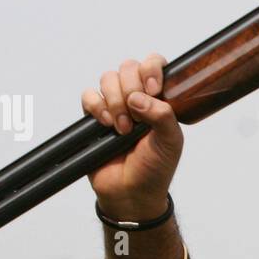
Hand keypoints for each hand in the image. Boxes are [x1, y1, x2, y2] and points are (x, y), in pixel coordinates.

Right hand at [81, 53, 184, 219]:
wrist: (131, 193)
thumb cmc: (155, 169)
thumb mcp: (171, 142)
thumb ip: (163, 115)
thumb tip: (139, 96)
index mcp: (159, 98)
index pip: (154, 64)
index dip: (152, 69)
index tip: (153, 89)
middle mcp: (137, 97)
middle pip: (128, 67)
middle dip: (131, 89)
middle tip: (137, 119)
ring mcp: (115, 105)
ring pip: (108, 78)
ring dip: (115, 101)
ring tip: (123, 129)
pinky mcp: (94, 116)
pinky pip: (88, 96)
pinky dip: (96, 106)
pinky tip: (106, 124)